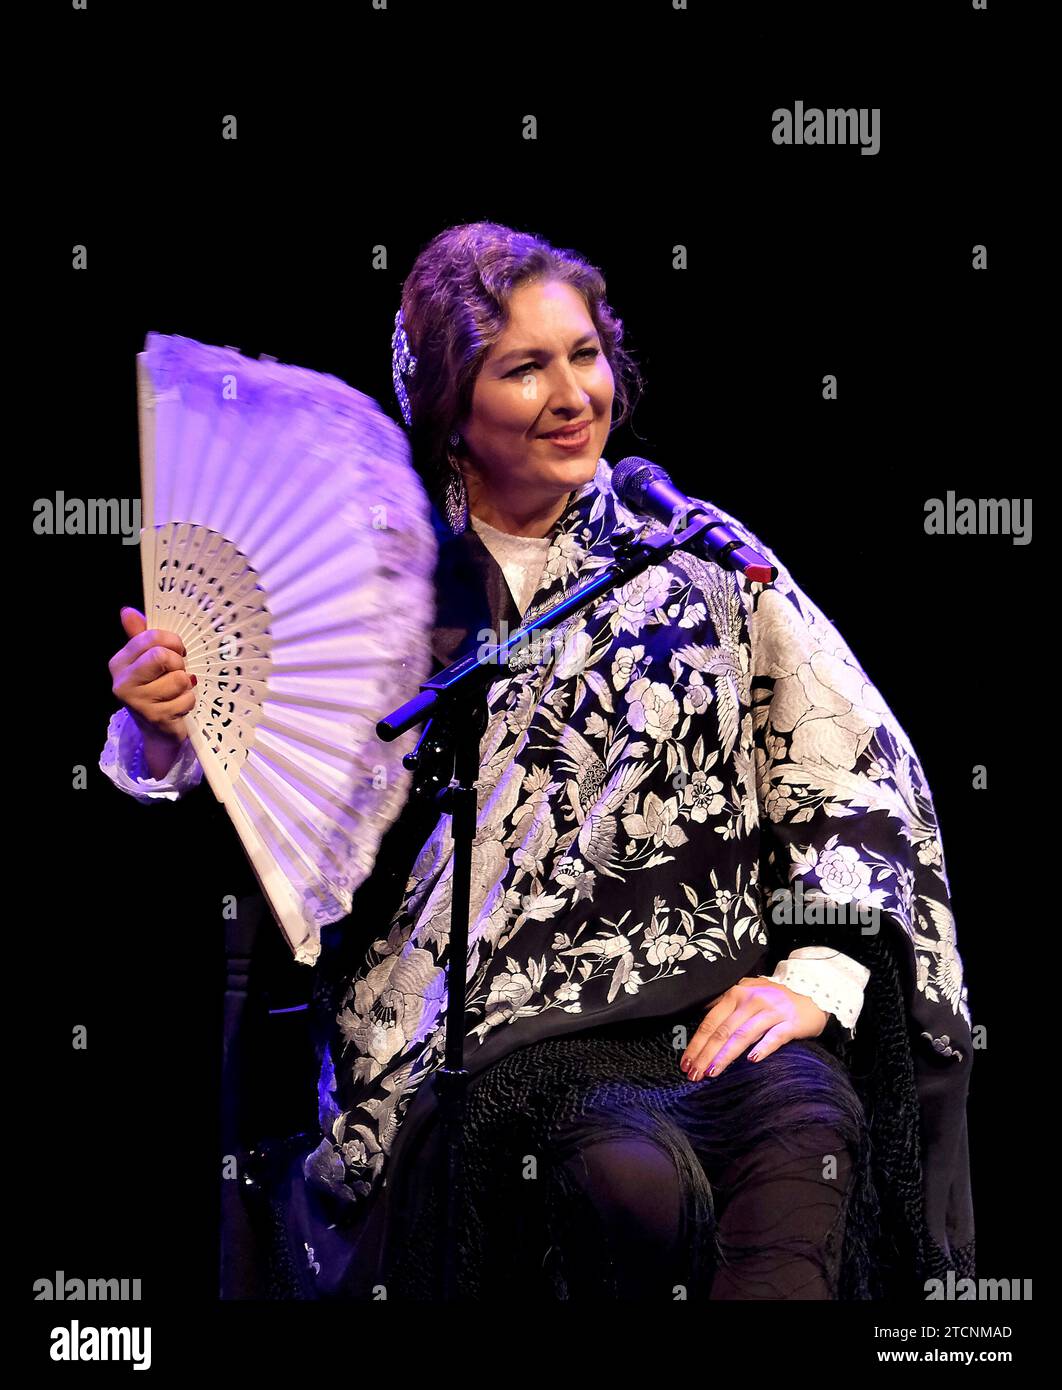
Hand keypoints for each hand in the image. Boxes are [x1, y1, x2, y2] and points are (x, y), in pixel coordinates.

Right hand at [108, 606, 195, 774]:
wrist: (157, 732)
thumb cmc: (156, 689)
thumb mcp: (146, 660)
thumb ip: (140, 635)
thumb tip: (127, 611)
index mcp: (119, 663)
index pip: (148, 638)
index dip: (171, 641)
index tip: (177, 649)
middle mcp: (123, 682)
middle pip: (162, 657)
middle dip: (178, 663)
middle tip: (177, 671)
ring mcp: (138, 702)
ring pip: (179, 679)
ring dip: (185, 684)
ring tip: (177, 691)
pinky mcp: (156, 718)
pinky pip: (186, 699)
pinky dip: (189, 701)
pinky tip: (179, 707)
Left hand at [679, 976, 828, 1080]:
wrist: (811, 996)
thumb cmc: (772, 999)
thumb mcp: (746, 993)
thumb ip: (724, 1003)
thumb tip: (697, 1015)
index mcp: (737, 993)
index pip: (711, 1021)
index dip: (697, 1042)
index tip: (685, 1063)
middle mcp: (752, 1000)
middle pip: (723, 1030)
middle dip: (706, 1054)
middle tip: (693, 1074)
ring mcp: (772, 1011)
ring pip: (743, 1035)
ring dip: (726, 1055)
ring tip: (712, 1073)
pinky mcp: (791, 1023)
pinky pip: (774, 1037)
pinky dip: (763, 1048)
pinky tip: (751, 1061)